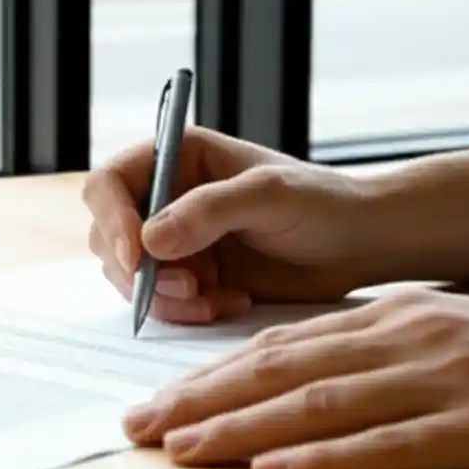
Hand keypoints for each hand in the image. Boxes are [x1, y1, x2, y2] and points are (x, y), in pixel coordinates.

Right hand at [82, 127, 373, 323]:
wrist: (359, 246)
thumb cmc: (322, 204)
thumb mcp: (269, 196)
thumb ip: (209, 210)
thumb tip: (149, 241)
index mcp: (176, 157)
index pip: (109, 184)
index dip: (112, 219)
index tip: (136, 257)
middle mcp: (164, 196)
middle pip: (109, 235)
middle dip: (137, 270)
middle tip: (186, 288)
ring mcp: (174, 239)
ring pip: (128, 275)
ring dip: (162, 296)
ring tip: (213, 298)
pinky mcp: (189, 276)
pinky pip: (159, 301)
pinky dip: (184, 310)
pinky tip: (228, 302)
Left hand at [121, 290, 468, 468]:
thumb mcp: (441, 331)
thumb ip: (371, 345)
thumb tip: (299, 367)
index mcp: (389, 316)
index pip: (279, 345)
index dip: (212, 373)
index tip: (161, 397)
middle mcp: (401, 338)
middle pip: (279, 370)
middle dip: (201, 398)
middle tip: (139, 423)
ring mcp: (437, 380)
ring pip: (316, 404)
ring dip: (239, 427)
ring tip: (181, 447)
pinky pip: (384, 445)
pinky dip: (322, 459)